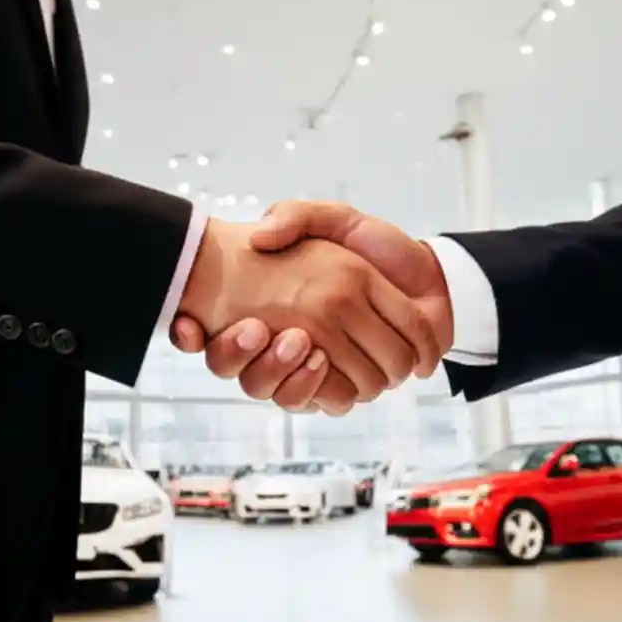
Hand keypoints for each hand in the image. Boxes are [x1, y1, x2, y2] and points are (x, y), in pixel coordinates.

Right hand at [177, 217, 441, 403]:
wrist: (431, 279)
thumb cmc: (377, 249)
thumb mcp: (332, 219)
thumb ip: (294, 217)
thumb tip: (258, 235)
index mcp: (271, 310)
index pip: (215, 335)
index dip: (191, 336)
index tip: (190, 325)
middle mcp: (285, 347)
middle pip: (239, 372)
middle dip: (237, 356)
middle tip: (255, 329)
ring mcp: (315, 372)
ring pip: (276, 394)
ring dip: (280, 373)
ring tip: (297, 343)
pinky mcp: (348, 386)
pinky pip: (323, 403)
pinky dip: (320, 389)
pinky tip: (322, 362)